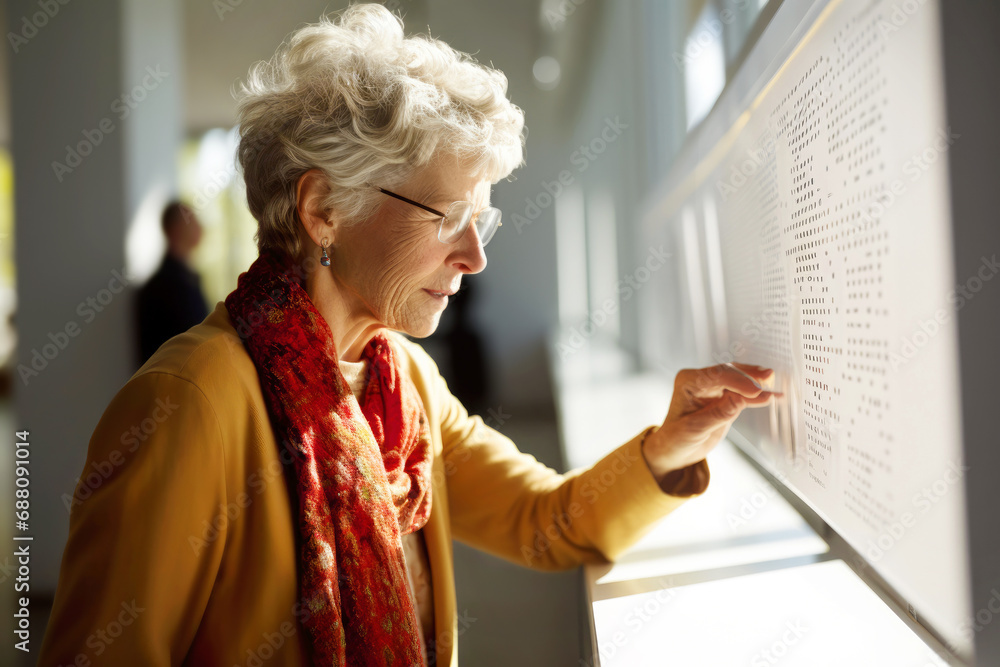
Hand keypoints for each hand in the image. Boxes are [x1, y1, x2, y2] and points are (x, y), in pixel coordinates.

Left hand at [642, 363, 781, 480]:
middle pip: (729, 373)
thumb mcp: (695, 428)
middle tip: (768, 377)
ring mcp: (714, 388)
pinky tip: (773, 395)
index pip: (716, 376)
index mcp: (688, 382)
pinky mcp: (725, 398)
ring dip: (756, 382)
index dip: (737, 381)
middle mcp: (701, 380)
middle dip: (749, 376)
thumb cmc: (677, 438)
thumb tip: (741, 400)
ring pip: (739, 381)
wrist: (675, 450)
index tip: (755, 390)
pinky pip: (743, 395)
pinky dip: (757, 396)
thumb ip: (719, 413)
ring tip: (772, 381)